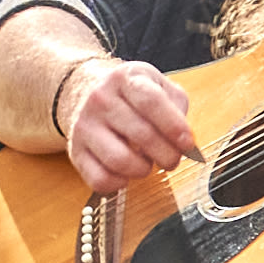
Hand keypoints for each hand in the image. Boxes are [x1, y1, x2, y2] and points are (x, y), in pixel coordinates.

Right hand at [62, 57, 197, 192]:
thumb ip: (177, 106)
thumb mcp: (157, 85)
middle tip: (172, 159)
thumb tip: (185, 140)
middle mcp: (101, 99)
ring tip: (147, 163)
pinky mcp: (75, 151)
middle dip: (167, 155)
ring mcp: (85, 126)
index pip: (151, 101)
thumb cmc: (131, 95)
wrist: (86, 92)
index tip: (187, 144)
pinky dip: (120, 183)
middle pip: (141, 135)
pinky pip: (100, 179)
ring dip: (143, 169)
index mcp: (125, 79)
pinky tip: (127, 173)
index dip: (174, 127)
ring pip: (120, 160)